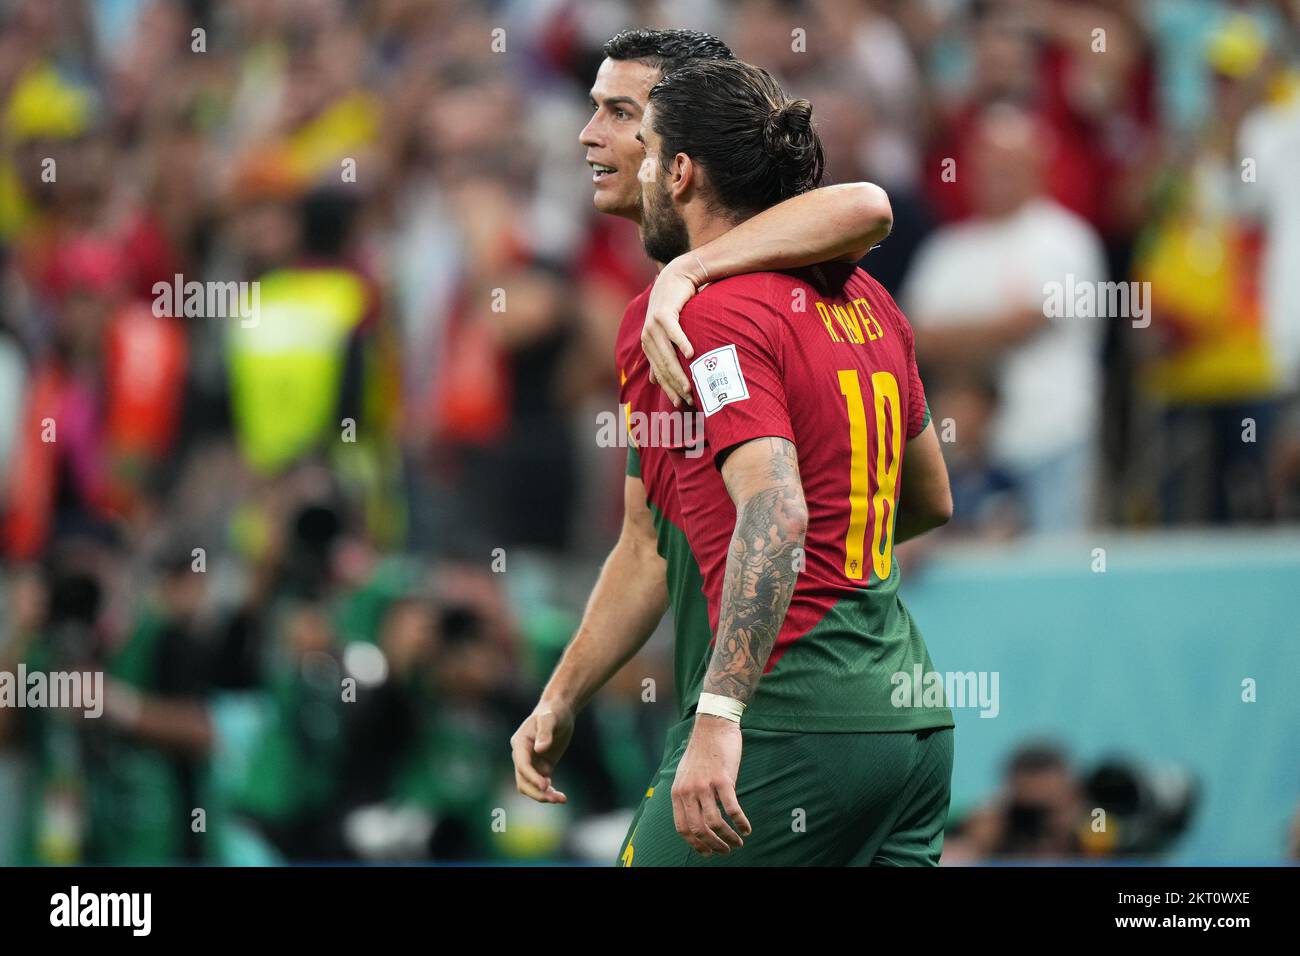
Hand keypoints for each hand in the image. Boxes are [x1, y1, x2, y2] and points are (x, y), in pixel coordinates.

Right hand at [510, 700, 572, 803]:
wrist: (559, 711)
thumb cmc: (553, 712)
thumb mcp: (550, 718)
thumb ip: (545, 732)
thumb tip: (540, 749)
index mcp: (520, 743)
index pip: (522, 765)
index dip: (531, 776)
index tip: (546, 784)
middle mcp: (522, 756)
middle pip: (523, 781)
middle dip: (537, 791)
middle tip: (555, 798)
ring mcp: (531, 763)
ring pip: (530, 787)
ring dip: (543, 795)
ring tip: (562, 799)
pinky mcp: (542, 767)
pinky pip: (542, 785)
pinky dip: (549, 792)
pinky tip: (562, 797)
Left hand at [641, 256, 704, 407]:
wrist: (678, 276)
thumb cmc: (677, 306)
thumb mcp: (668, 333)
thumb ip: (662, 355)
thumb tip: (653, 381)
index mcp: (648, 345)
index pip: (659, 373)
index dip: (669, 389)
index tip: (681, 404)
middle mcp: (647, 337)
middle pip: (663, 367)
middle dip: (675, 385)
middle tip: (689, 399)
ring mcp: (653, 325)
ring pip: (667, 354)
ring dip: (679, 371)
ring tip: (691, 385)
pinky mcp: (664, 313)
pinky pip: (673, 331)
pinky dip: (681, 342)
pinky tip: (691, 353)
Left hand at [671, 715, 751, 855]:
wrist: (713, 725)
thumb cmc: (702, 750)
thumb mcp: (686, 773)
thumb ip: (688, 793)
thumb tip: (695, 816)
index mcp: (677, 792)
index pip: (682, 827)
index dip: (695, 844)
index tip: (707, 852)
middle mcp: (688, 791)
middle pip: (698, 829)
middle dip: (713, 845)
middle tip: (726, 850)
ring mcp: (705, 785)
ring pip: (714, 823)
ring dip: (728, 837)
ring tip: (738, 842)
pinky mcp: (723, 779)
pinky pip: (732, 808)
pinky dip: (740, 822)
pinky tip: (747, 828)